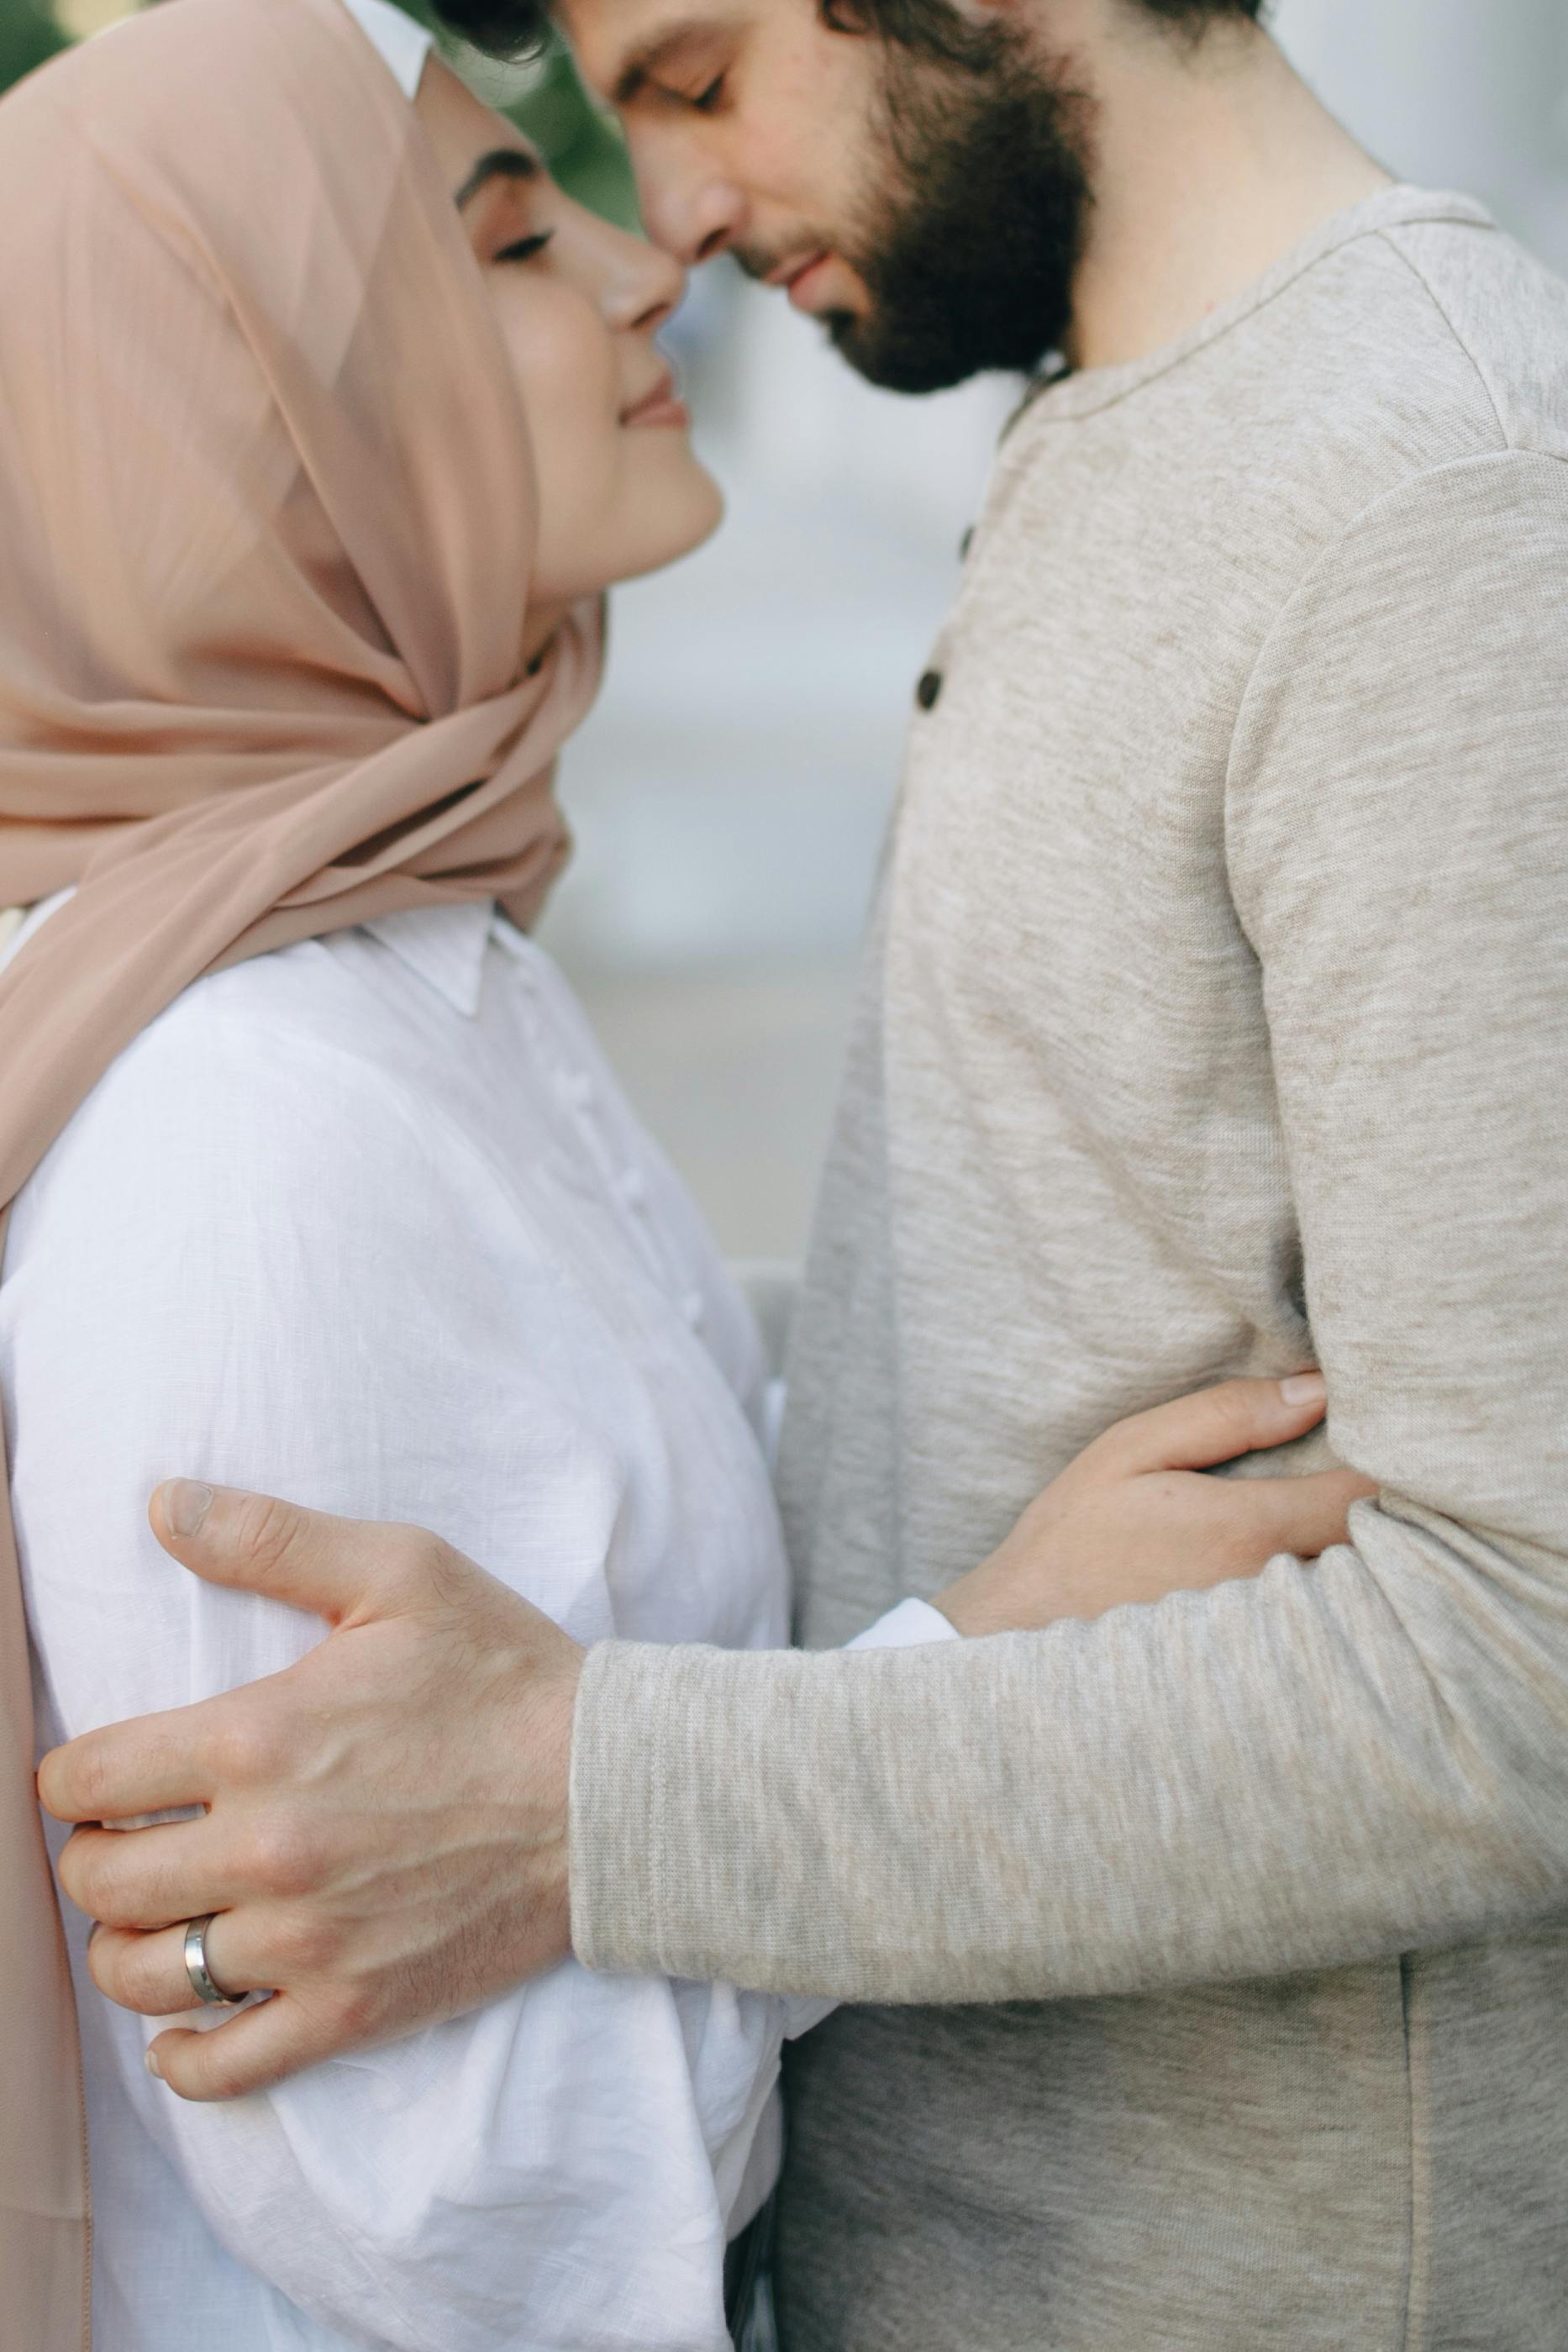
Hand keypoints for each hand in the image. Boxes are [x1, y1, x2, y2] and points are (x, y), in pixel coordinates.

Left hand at [36, 1482, 582, 2100]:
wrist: (613, 1792)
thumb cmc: (507, 1676)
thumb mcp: (400, 1572)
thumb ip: (270, 1537)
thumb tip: (163, 1503)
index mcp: (258, 1740)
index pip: (86, 1779)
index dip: (74, 1775)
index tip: (96, 1774)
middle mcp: (264, 1851)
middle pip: (98, 1880)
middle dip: (95, 1853)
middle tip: (131, 1835)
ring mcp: (306, 1944)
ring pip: (142, 1973)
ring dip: (128, 1944)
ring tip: (159, 1913)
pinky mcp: (351, 2009)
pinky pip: (222, 2066)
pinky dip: (181, 2055)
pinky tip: (182, 2023)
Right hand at [936, 1374, 1376, 1635]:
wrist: (1022, 1639)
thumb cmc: (1074, 1537)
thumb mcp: (1133, 1450)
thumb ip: (1227, 1415)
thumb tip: (1318, 1389)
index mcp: (1249, 1531)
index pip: (1366, 1493)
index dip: (1391, 1460)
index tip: (1380, 1436)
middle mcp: (1275, 1594)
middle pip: (1377, 1549)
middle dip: (1385, 1508)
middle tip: (1371, 1471)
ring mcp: (1272, 1642)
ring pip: (1355, 1592)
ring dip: (1359, 1554)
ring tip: (1338, 1520)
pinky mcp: (1263, 1672)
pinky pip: (1326, 1629)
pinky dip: (1333, 1599)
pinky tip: (1304, 1575)